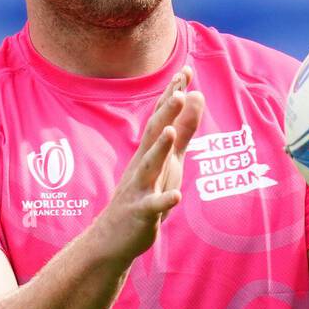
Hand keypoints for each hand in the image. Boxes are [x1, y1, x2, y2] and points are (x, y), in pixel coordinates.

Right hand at [92, 64, 203, 265]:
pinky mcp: (141, 214)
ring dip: (160, 149)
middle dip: (166, 115)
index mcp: (149, 153)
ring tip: (171, 132)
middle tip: (180, 92)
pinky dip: (164, 201)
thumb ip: (184, 131)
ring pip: (150, 167)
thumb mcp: (169, 161)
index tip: (186, 71)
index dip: (173, 97)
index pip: (162, 119)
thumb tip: (195, 96)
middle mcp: (142, 166)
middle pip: (153, 136)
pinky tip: (175, 196)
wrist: (113, 236)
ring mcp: (140, 189)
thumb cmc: (144, 194)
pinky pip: (153, 207)